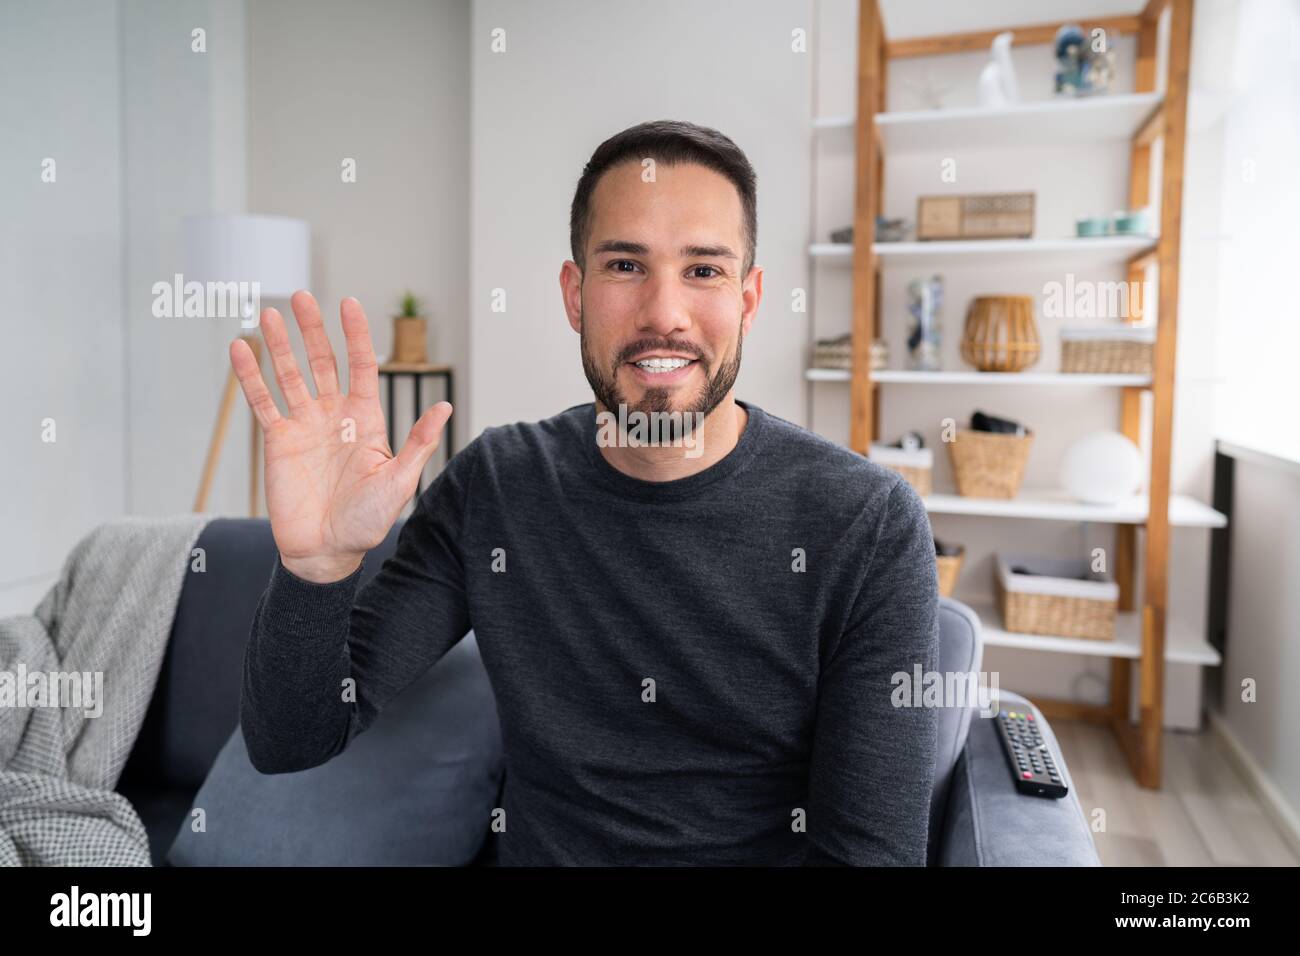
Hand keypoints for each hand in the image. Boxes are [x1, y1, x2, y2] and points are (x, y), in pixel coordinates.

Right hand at [229, 291, 451, 582]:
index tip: (348, 303)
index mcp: (366, 420)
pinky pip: (262, 402)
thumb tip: (445, 407)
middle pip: (323, 361)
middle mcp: (334, 415)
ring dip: (279, 345)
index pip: (360, 367)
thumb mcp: (398, 481)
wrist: (326, 551)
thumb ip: (418, 443)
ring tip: (270, 312)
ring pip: (290, 374)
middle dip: (313, 330)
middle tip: (302, 296)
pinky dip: (249, 377)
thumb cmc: (367, 521)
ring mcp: (304, 425)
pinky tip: (240, 349)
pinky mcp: (278, 441)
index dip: (355, 334)